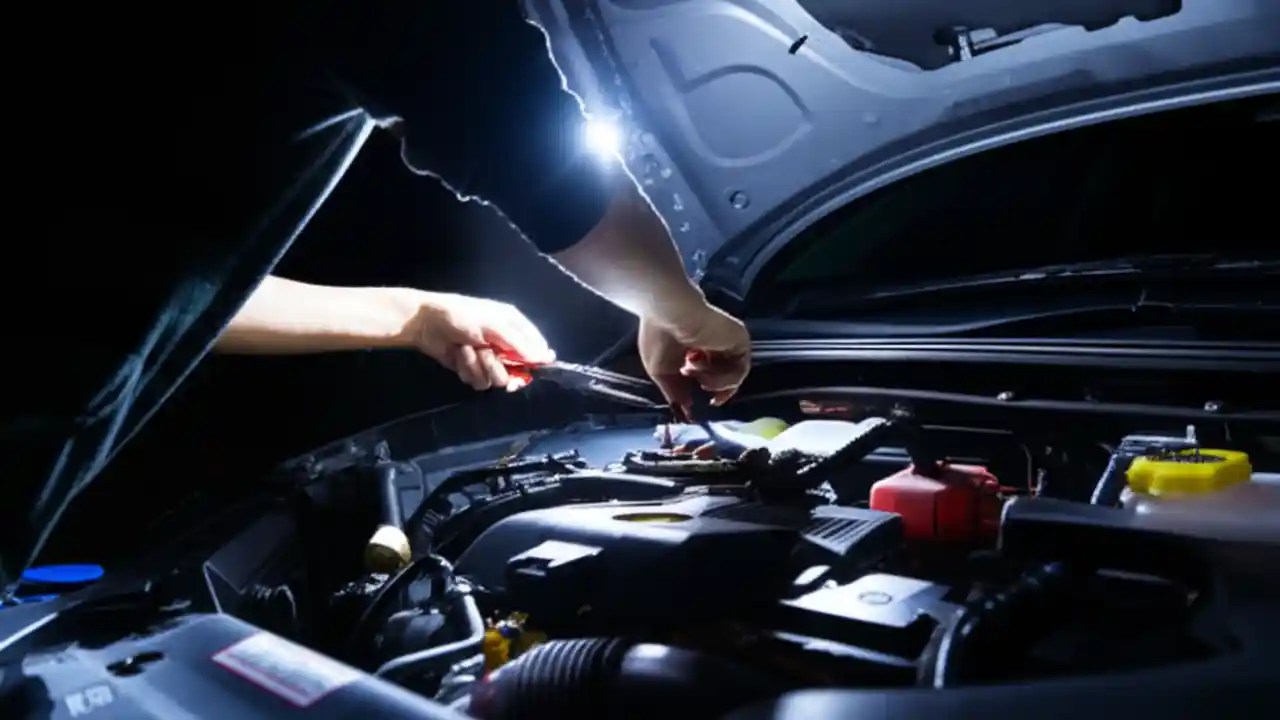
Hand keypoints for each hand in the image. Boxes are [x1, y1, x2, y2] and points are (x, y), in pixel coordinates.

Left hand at [399, 291, 554, 390]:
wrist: (426, 324)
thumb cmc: (462, 316)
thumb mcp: (494, 325)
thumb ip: (520, 344)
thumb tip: (547, 357)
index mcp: (514, 326)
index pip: (537, 347)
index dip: (536, 360)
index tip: (531, 368)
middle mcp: (504, 344)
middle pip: (518, 371)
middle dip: (500, 366)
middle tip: (489, 356)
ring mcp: (488, 358)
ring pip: (497, 379)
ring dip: (480, 366)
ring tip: (467, 350)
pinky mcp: (471, 369)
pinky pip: (479, 382)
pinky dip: (467, 369)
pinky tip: (458, 355)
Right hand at [638, 301, 749, 420]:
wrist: (668, 312)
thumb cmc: (659, 336)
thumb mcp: (662, 372)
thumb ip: (676, 392)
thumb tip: (686, 412)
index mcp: (698, 346)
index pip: (712, 372)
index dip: (708, 389)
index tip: (702, 404)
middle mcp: (717, 343)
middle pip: (728, 376)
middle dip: (717, 391)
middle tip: (710, 400)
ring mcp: (730, 341)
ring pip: (734, 376)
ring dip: (712, 382)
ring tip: (692, 370)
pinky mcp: (740, 340)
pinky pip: (740, 370)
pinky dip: (721, 377)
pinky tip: (702, 366)